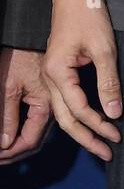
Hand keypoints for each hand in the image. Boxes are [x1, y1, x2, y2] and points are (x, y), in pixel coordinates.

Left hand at [0, 47, 53, 161]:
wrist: (28, 35)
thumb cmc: (18, 56)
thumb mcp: (7, 87)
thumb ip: (7, 117)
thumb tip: (5, 144)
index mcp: (45, 104)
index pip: (30, 140)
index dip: (11, 153)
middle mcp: (53, 105)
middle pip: (35, 141)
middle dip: (15, 153)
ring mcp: (50, 101)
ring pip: (36, 133)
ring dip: (19, 145)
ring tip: (2, 152)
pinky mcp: (45, 96)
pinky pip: (36, 122)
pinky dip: (23, 133)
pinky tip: (12, 136)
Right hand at [42, 0, 122, 160]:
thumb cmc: (89, 15)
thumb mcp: (104, 49)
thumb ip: (109, 82)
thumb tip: (115, 113)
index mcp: (57, 73)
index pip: (78, 110)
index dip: (98, 126)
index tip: (117, 137)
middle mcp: (50, 78)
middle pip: (66, 119)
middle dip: (87, 138)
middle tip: (108, 153)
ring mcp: (52, 75)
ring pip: (64, 112)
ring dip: (83, 129)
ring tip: (102, 143)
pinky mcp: (59, 71)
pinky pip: (66, 100)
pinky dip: (79, 114)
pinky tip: (94, 121)